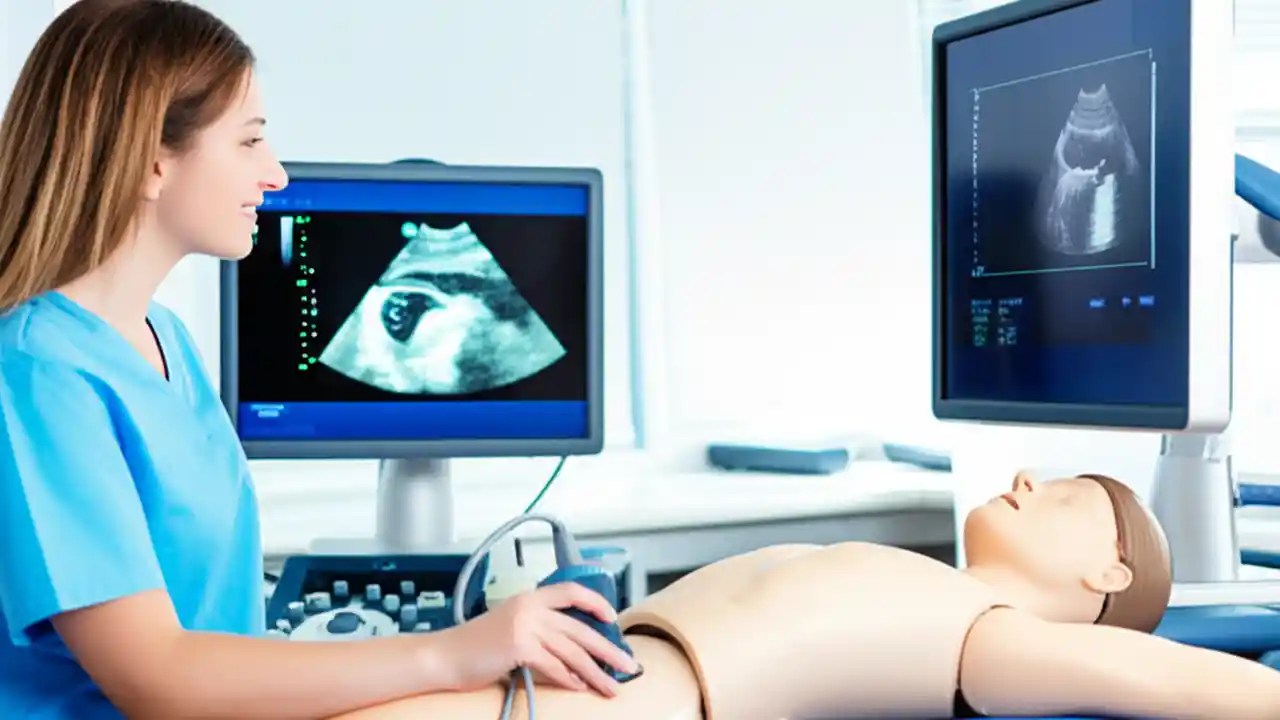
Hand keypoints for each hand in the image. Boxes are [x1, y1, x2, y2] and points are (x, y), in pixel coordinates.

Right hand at [435, 582, 639, 696]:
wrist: (444, 656)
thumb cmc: (475, 646)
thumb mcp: (510, 625)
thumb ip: (538, 628)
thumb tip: (571, 649)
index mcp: (530, 597)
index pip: (571, 591)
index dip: (595, 602)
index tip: (612, 618)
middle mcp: (530, 607)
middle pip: (581, 628)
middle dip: (609, 650)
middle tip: (629, 665)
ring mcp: (525, 626)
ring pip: (572, 651)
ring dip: (596, 672)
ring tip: (612, 686)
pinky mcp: (519, 647)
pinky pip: (554, 665)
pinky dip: (569, 679)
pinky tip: (579, 687)